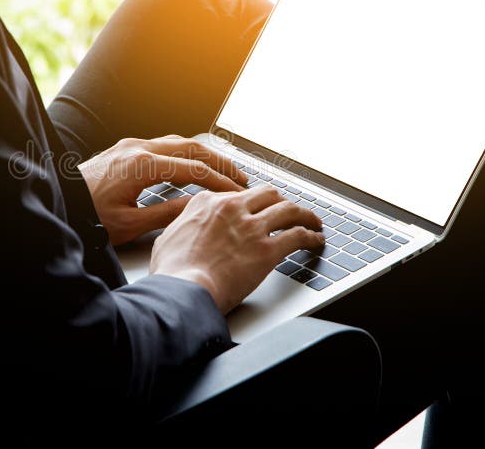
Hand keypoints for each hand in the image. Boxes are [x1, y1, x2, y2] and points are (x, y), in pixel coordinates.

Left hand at [78, 135, 247, 245]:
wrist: (57, 199)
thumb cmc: (85, 215)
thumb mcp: (128, 224)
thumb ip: (166, 214)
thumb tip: (196, 208)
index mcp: (141, 166)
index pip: (193, 170)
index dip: (220, 182)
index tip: (237, 193)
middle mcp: (137, 149)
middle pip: (191, 148)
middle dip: (220, 162)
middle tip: (240, 176)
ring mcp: (130, 146)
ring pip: (178, 143)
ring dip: (204, 156)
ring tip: (222, 170)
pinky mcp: (124, 150)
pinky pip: (164, 145)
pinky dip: (185, 154)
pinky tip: (192, 165)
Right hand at [150, 185, 324, 313]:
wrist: (184, 290)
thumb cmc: (172, 271)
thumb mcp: (168, 236)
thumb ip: (184, 224)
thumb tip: (187, 226)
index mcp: (208, 202)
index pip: (238, 195)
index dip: (251, 204)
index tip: (257, 210)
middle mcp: (232, 208)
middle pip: (268, 194)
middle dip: (281, 202)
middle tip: (288, 211)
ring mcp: (251, 228)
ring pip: (288, 209)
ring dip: (304, 214)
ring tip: (313, 221)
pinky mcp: (267, 250)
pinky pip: (298, 236)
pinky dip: (311, 236)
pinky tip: (316, 240)